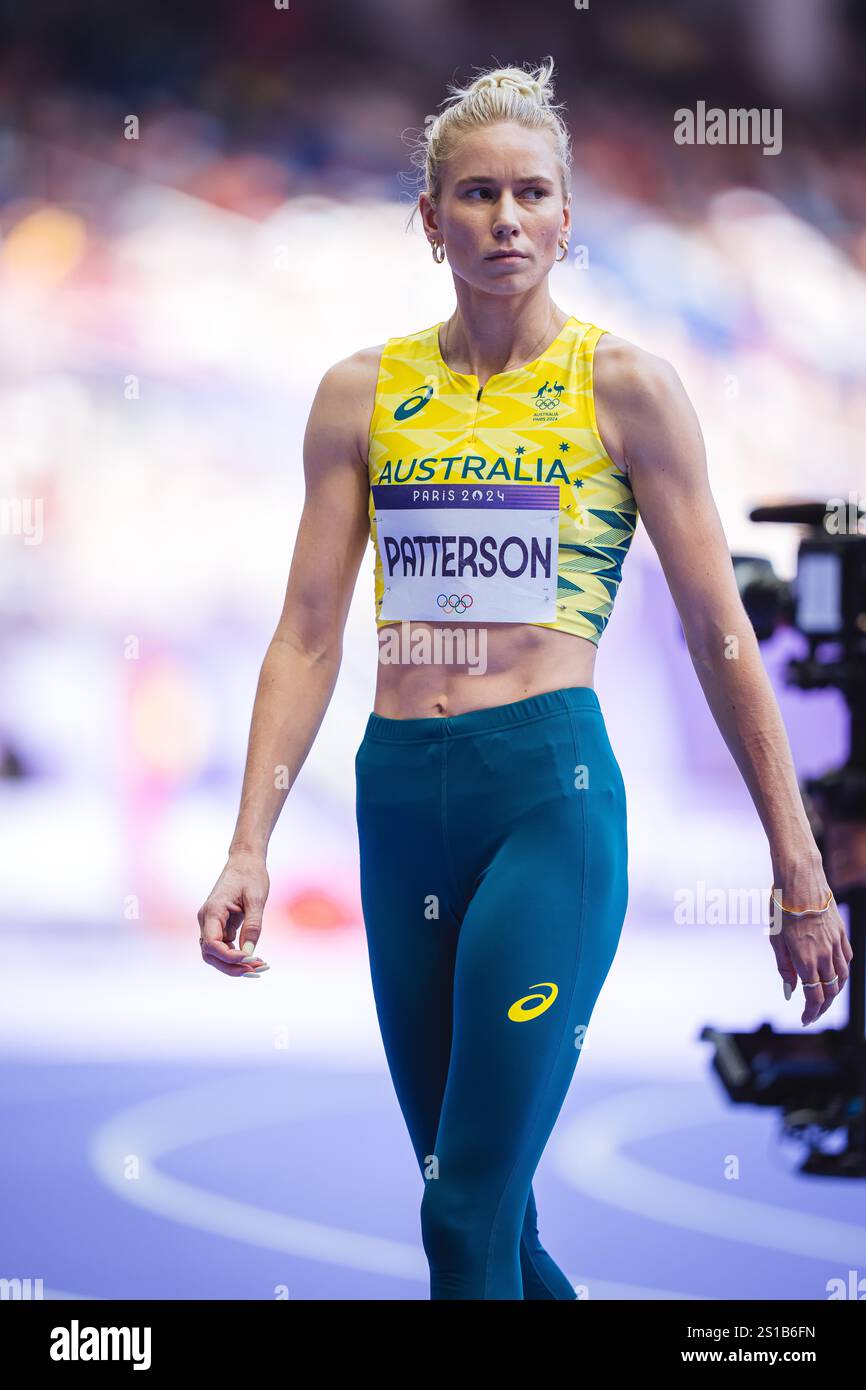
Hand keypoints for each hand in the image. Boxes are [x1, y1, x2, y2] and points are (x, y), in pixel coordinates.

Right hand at [197, 850, 269, 976]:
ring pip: (215, 953)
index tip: (250, 959)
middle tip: (256, 971)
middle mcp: (206, 919)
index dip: (229, 957)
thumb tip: (249, 953)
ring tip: (258, 968)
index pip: (212, 944)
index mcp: (212, 911)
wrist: (245, 860)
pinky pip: (223, 947)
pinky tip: (254, 959)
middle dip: (231, 966)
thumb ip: (253, 926)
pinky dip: (236, 956)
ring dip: (234, 964)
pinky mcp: (219, 925)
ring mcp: (211, 923)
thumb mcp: (256, 900)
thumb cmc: (251, 875)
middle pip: (210, 954)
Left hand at [768, 885, 851, 1025]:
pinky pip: (847, 959)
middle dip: (822, 1007)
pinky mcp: (842, 933)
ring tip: (824, 997)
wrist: (800, 881)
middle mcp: (825, 955)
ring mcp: (836, 944)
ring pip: (842, 977)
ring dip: (834, 991)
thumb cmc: (782, 909)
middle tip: (813, 1014)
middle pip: (830, 991)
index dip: (811, 1012)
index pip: (814, 997)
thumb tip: (790, 990)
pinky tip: (835, 973)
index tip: (805, 1020)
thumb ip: (785, 967)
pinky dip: (842, 971)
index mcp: (806, 960)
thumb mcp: (776, 940)